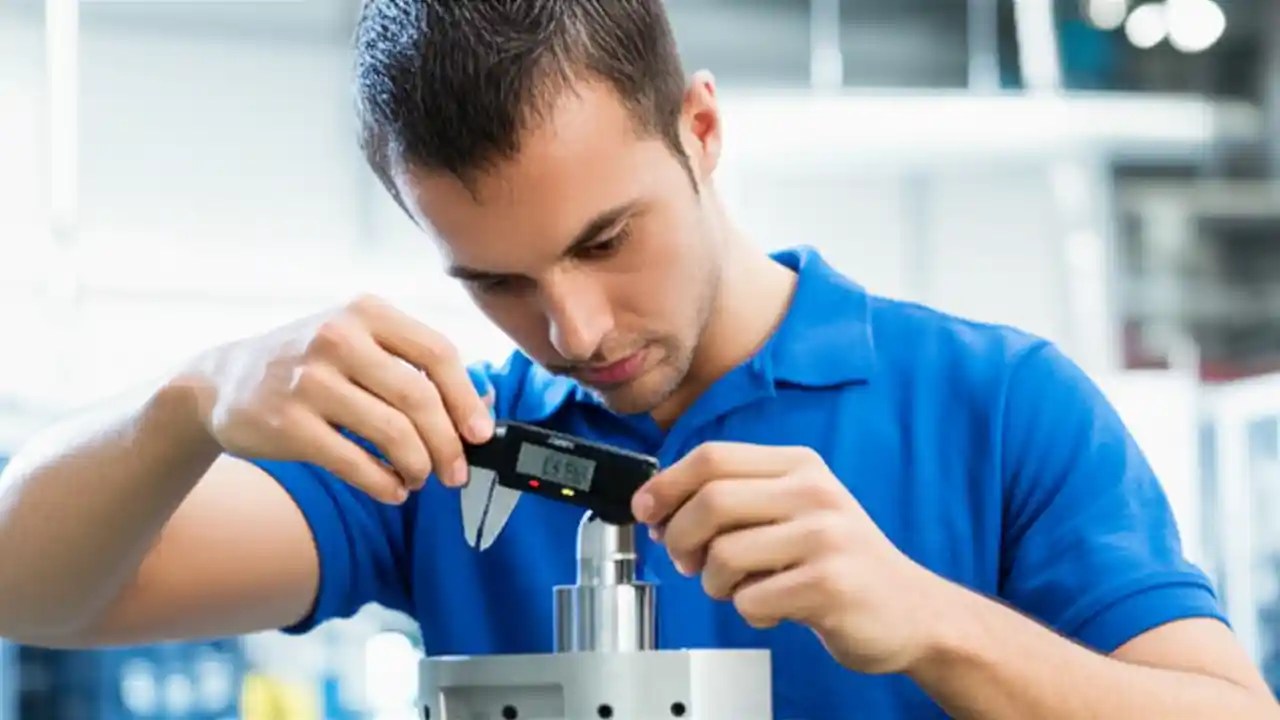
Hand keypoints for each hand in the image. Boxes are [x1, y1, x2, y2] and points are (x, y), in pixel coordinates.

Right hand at [183, 294, 493, 503]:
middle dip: (448, 443)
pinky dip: (384, 483)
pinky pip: (354, 461)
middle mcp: (338, 337)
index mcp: (365, 312)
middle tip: (457, 472)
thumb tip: (482, 409)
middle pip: (419, 397)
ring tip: (420, 479)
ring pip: (392, 432)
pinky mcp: (287, 422)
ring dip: (418, 465)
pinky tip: (393, 490)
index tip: (481, 434)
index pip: (437, 353)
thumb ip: (414, 367)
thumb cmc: (310, 365)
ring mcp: (310, 379)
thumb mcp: (358, 343)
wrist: (221, 381)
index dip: (467, 398)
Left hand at [631, 442, 948, 674]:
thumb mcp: (796, 509)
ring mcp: (824, 537)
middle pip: (710, 500)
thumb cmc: (840, 560)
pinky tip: (774, 608)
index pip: (713, 456)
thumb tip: (658, 507)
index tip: (646, 511)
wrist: (911, 610)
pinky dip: (749, 611)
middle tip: (687, 561)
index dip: (666, 484)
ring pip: (724, 554)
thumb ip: (737, 500)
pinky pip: (751, 599)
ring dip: (715, 583)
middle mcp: (813, 492)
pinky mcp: (828, 584)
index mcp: (800, 465)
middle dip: (681, 538)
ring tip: (740, 588)